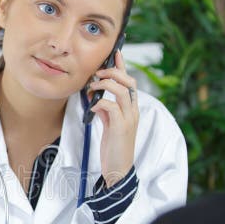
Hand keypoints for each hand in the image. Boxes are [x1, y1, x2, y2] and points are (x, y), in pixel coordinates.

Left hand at [88, 49, 138, 186]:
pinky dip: (99, 103)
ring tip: (91, 89)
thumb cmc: (114, 148)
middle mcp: (133, 111)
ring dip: (104, 85)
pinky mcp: (120, 127)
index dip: (122, 66)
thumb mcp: (110, 126)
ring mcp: (128, 119)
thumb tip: (97, 99)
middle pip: (128, 81)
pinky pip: (111, 107)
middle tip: (97, 73)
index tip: (115, 53)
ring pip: (121, 90)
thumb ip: (107, 111)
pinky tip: (92, 108)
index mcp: (131, 109)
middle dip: (112, 72)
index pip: (130, 82)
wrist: (119, 169)